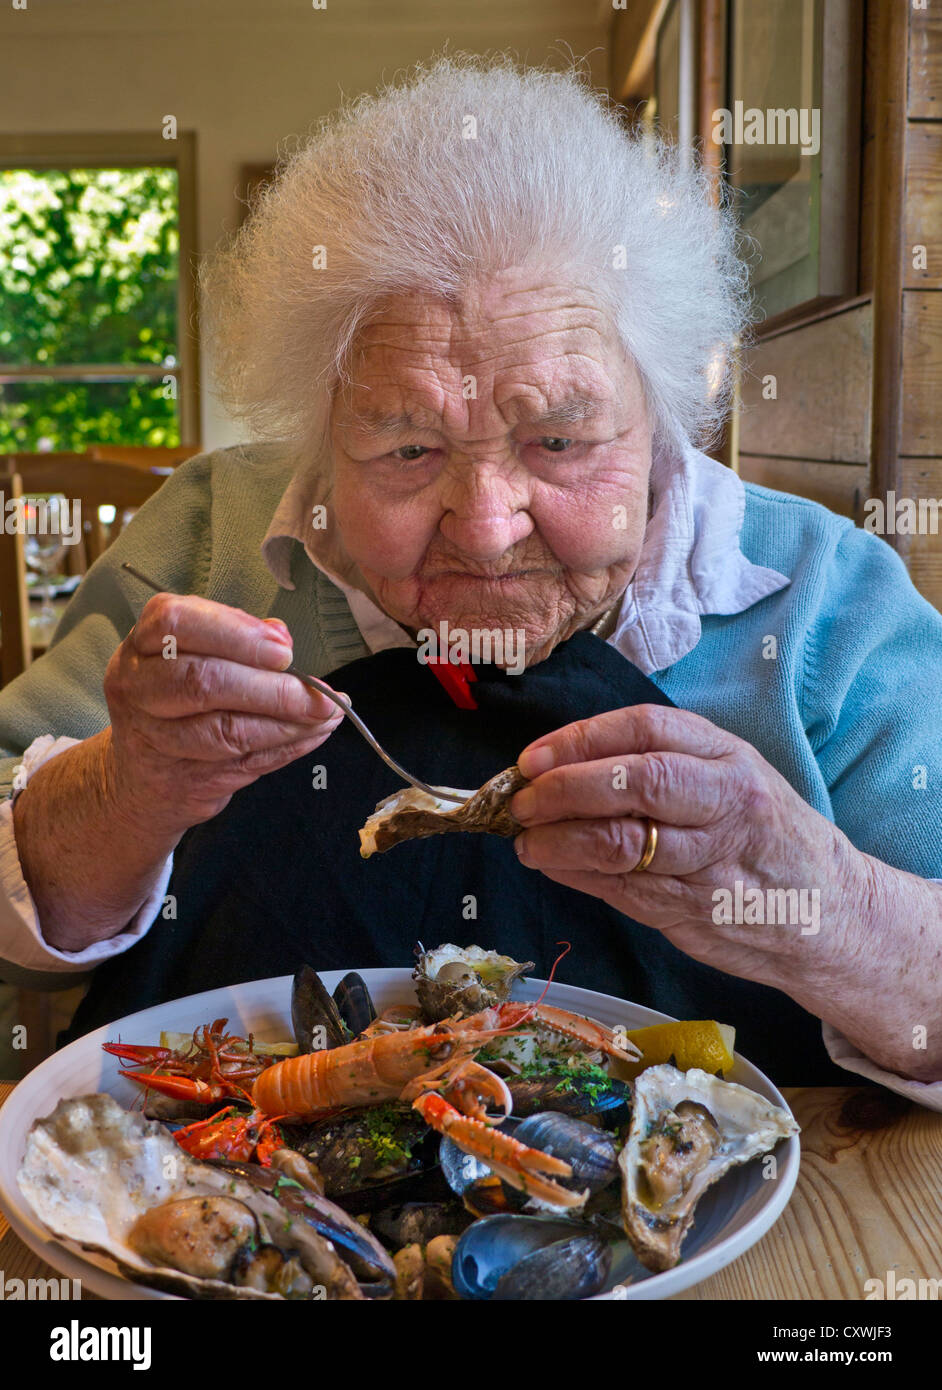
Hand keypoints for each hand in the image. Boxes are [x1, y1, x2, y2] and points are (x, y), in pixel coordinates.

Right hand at [103, 594, 345, 837]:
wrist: (139, 776)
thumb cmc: (176, 702)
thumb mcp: (192, 656)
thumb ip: (236, 638)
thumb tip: (280, 635)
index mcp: (142, 646)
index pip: (176, 623)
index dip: (235, 633)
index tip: (282, 650)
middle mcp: (138, 690)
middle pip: (202, 682)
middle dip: (271, 688)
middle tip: (317, 693)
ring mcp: (155, 740)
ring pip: (226, 731)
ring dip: (288, 723)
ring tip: (327, 714)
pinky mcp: (182, 782)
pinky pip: (244, 763)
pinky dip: (288, 747)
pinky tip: (314, 734)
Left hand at [511, 704, 870, 995]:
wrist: (834, 913)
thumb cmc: (766, 836)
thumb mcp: (732, 777)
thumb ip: (660, 763)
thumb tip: (559, 766)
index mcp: (729, 758)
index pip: (645, 729)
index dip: (579, 740)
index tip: (533, 758)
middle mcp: (725, 804)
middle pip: (633, 783)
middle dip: (563, 790)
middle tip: (521, 801)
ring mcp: (714, 862)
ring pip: (620, 844)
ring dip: (557, 842)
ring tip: (527, 841)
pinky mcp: (698, 912)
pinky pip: (622, 890)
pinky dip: (577, 877)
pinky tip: (555, 867)